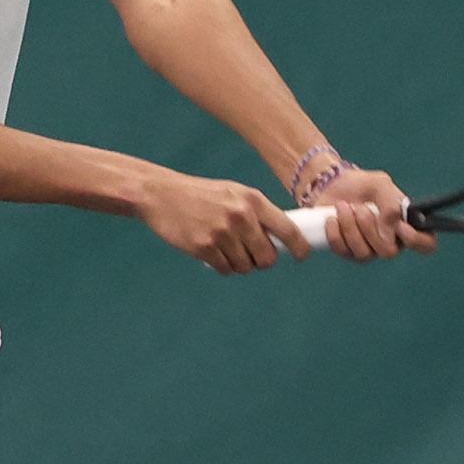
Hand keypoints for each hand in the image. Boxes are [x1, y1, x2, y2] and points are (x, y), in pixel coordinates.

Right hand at [136, 173, 311, 274]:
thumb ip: (257, 213)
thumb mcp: (233, 193)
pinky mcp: (204, 248)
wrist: (161, 194)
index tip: (301, 255)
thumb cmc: (201, 195)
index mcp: (252, 200)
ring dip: (239, 263)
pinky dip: (222, 266)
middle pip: (268, 257)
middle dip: (262, 260)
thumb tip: (280, 239)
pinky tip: (212, 251)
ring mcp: (222, 234)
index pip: (288, 229)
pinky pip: (226, 270)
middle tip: (251, 254)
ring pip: (246, 266)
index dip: (299, 247)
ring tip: (225, 248)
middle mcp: (241, 216)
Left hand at [311, 167, 437, 261]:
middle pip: (388, 252)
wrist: (332, 184)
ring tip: (343, 206)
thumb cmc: (362, 185)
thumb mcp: (380, 185)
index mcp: (407, 225)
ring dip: (350, 227)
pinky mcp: (347, 251)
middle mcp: (391, 242)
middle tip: (359, 207)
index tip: (401, 227)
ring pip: (364, 254)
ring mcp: (369, 249)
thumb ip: (391, 204)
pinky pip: (344, 251)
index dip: (418, 241)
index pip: (426, 244)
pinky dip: (336, 233)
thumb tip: (391, 231)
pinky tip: (332, 218)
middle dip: (369, 228)